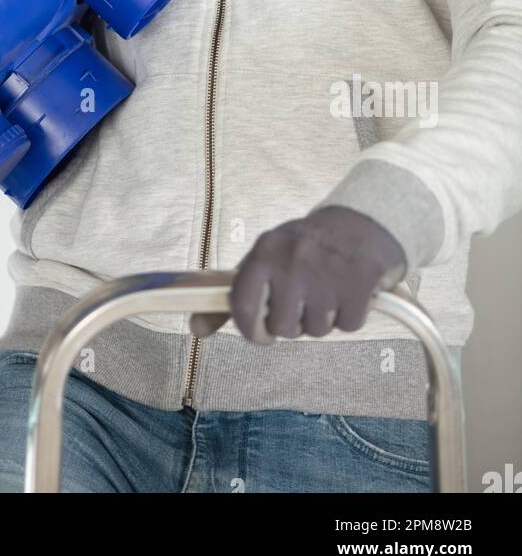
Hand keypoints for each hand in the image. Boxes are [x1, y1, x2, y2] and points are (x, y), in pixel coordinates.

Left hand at [190, 205, 406, 342]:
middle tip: (303, 301)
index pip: (242, 306)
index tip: (262, 333)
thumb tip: (197, 329)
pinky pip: (349, 325)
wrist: (358, 222)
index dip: (251, 329)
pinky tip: (348, 292)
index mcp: (264, 251)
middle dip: (294, 323)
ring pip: (317, 330)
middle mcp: (292, 258)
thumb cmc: (302, 249)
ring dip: (323, 320)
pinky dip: (350, 316)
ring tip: (326, 291)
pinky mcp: (360, 280)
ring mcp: (327, 269)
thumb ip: (231, 298)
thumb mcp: (264, 261)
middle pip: (283, 327)